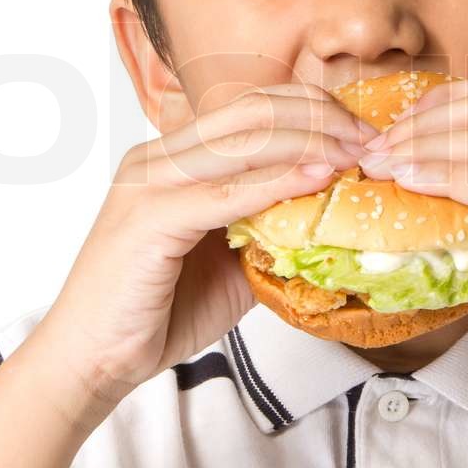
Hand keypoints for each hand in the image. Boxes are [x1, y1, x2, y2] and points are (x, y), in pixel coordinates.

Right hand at [37, 83, 378, 413]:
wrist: (94, 359)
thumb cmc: (158, 310)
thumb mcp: (231, 258)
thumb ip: (270, 225)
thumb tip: (333, 213)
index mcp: (175, 156)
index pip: (254, 108)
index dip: (315, 110)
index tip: (366, 134)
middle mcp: (159, 156)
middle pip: (254, 111)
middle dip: (322, 118)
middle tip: (373, 140)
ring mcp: (150, 182)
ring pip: (244, 141)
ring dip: (310, 143)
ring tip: (358, 155)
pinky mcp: (149, 218)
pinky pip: (224, 192)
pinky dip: (276, 181)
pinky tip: (317, 180)